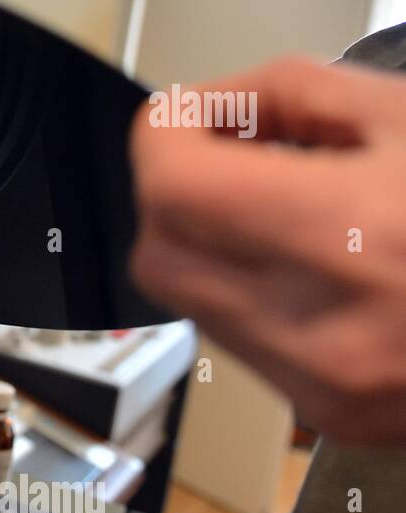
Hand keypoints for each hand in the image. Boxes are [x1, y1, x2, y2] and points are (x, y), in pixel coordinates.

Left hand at [129, 56, 405, 444]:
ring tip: (282, 202)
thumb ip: (295, 93)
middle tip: (228, 150)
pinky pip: (243, 344)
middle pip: (159, 249)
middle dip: (177, 190)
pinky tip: (312, 262)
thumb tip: (215, 105)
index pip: (171, 182)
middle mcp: (328, 327)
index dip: (169, 132)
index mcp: (353, 235)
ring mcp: (327, 387)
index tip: (191, 114)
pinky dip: (249, 292)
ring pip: (191, 302)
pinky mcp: (337, 418)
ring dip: (208, 241)